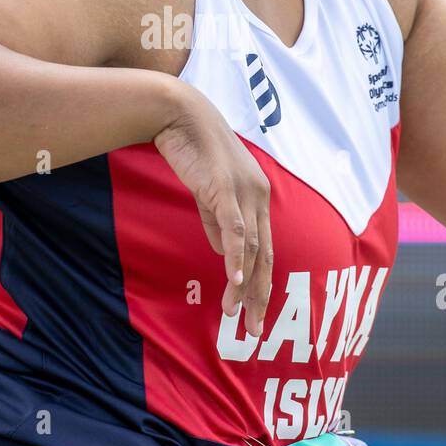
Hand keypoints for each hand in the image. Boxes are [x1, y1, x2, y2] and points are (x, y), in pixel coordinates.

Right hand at [153, 87, 273, 336]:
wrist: (179, 114)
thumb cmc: (192, 149)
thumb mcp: (208, 192)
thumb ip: (217, 221)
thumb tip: (223, 253)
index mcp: (258, 197)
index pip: (265, 250)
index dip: (262, 283)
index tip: (257, 313)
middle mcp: (258, 196)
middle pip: (265, 256)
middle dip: (261, 296)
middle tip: (256, 331)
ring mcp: (244, 192)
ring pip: (250, 249)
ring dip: (243, 285)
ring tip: (235, 314)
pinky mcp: (224, 188)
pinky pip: (234, 229)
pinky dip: (235, 257)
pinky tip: (234, 280)